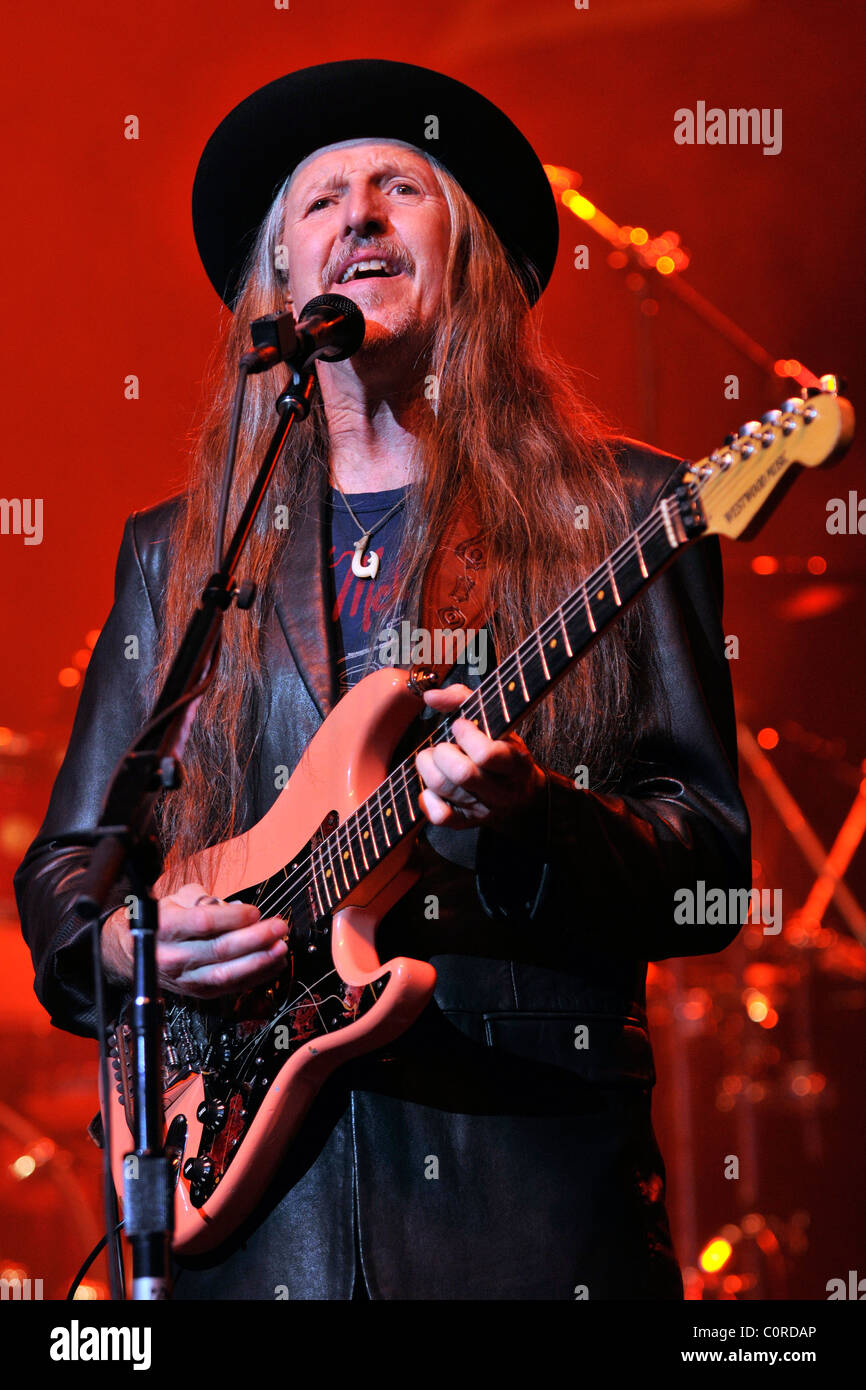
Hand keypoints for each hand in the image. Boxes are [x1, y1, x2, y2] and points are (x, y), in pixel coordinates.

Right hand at [101, 881, 288, 999]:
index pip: (203, 923)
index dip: (233, 917)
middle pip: (220, 950)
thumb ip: (203, 899)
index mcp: (164, 928)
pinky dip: (256, 976)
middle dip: (255, 938)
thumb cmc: (160, 920)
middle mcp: (173, 956)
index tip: (255, 910)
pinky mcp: (197, 993)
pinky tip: (273, 963)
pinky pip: (230, 987)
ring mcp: (185, 978)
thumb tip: (234, 907)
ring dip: (259, 961)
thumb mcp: (174, 899)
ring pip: (226, 974)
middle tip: (278, 927)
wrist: (134, 953)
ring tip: (281, 947)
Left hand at [414, 684, 546, 838]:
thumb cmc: (503, 748)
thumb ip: (463, 698)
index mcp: (515, 763)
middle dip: (442, 753)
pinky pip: (440, 817)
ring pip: (444, 789)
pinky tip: (432, 788)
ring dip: (428, 768)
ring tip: (433, 759)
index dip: (466, 735)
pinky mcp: (466, 822)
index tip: (460, 726)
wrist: (522, 793)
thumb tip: (430, 696)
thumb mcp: (495, 720)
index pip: (486, 754)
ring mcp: (483, 809)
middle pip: (461, 773)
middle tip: (443, 746)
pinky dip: (427, 799)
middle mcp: (502, 791)